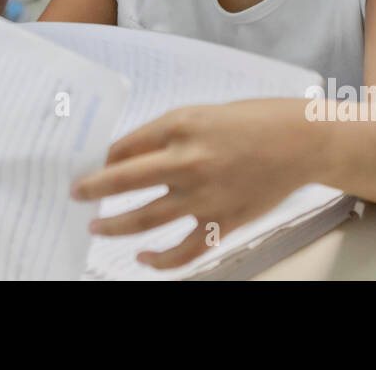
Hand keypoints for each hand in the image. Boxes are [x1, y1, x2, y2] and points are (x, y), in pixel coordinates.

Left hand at [71, 100, 317, 269]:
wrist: (301, 141)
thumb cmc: (251, 121)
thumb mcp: (201, 114)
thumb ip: (165, 135)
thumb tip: (126, 157)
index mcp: (180, 125)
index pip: (124, 146)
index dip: (101, 159)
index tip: (88, 165)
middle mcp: (187, 160)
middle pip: (123, 180)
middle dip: (92, 189)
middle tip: (74, 194)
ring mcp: (204, 195)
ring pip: (144, 218)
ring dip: (113, 226)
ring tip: (94, 226)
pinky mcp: (223, 221)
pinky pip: (183, 250)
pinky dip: (160, 261)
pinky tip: (143, 258)